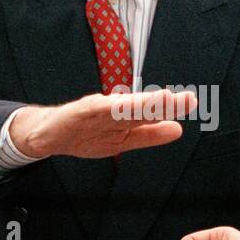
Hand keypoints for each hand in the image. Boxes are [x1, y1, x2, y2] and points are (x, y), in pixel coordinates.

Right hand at [9, 89, 198, 158]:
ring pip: (123, 108)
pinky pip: (97, 110)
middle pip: (142, 108)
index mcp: (127, 118)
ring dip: (141, 104)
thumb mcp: (122, 140)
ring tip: (161, 100)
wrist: (48, 133)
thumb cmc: (85, 132)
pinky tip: (122, 104)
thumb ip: (149, 135)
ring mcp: (97, 110)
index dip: (171, 109)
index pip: (152, 114)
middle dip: (164, 104)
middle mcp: (115, 110)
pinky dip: (110, 107)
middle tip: (186, 99)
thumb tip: (178, 129)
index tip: (191, 102)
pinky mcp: (80, 112)